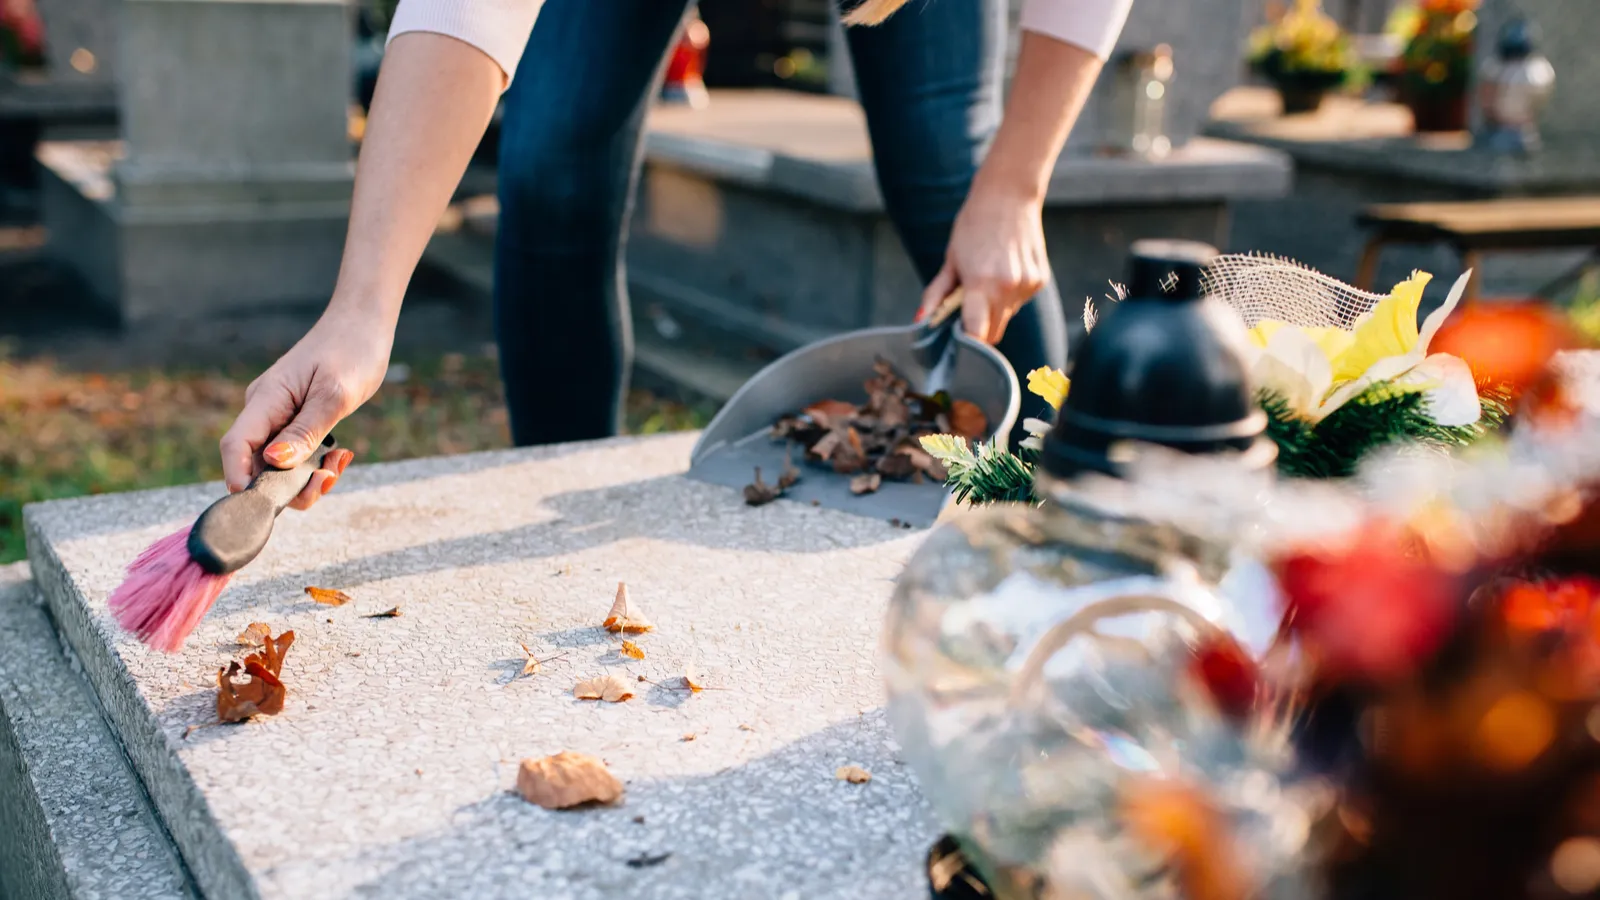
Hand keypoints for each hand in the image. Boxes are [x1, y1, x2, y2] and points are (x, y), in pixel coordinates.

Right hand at [218, 306, 390, 508]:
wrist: (365, 323)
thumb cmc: (352, 351)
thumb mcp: (335, 395)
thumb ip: (306, 431)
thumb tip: (274, 462)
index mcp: (267, 399)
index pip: (236, 445)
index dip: (239, 478)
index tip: (260, 505)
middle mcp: (266, 409)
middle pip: (257, 463)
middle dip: (288, 485)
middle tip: (327, 480)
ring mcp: (280, 415)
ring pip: (280, 464)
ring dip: (308, 476)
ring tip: (339, 462)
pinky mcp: (297, 419)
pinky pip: (297, 454)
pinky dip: (317, 463)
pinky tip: (341, 456)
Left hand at [917, 184, 1049, 345]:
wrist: (1008, 196)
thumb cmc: (973, 227)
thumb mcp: (951, 259)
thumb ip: (936, 294)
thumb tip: (920, 320)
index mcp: (981, 284)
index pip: (978, 335)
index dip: (968, 343)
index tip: (959, 340)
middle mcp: (1008, 287)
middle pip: (993, 333)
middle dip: (980, 327)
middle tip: (969, 304)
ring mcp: (1027, 284)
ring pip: (1007, 317)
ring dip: (996, 309)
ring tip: (989, 277)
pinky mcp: (1039, 280)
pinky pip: (1021, 302)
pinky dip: (1011, 295)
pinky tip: (1006, 269)